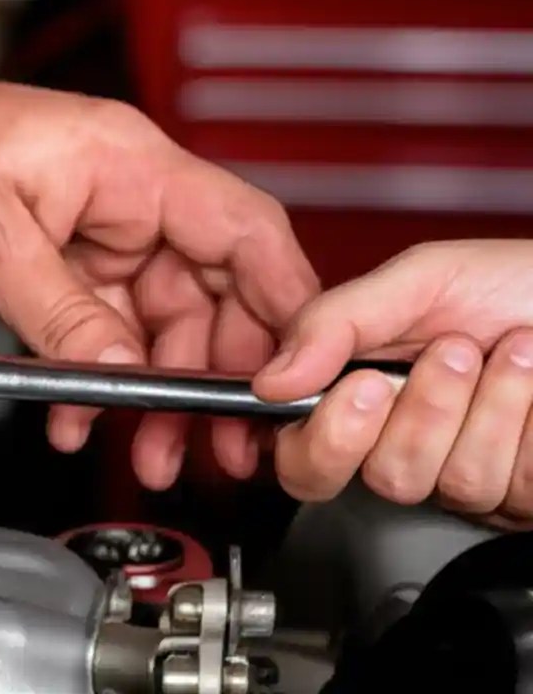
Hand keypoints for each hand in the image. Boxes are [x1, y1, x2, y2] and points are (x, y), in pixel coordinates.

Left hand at [0, 74, 318, 487]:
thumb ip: (64, 313)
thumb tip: (124, 370)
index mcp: (128, 167)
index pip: (242, 233)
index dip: (283, 309)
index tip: (292, 376)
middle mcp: (121, 198)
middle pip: (208, 292)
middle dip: (211, 377)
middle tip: (215, 444)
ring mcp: (90, 233)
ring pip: (153, 324)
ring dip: (151, 394)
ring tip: (153, 452)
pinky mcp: (54, 264)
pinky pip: (97, 331)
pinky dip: (96, 381)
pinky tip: (80, 421)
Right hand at [253, 240, 532, 524]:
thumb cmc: (526, 283)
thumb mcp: (422, 277)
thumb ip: (334, 321)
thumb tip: (266, 378)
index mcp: (363, 393)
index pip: (301, 456)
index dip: (320, 438)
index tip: (360, 387)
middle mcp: (409, 441)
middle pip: (370, 477)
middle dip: (418, 410)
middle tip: (450, 354)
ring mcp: (469, 472)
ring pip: (441, 480)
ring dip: (483, 405)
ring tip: (513, 354)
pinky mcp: (522, 494)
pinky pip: (503, 484)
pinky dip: (523, 420)